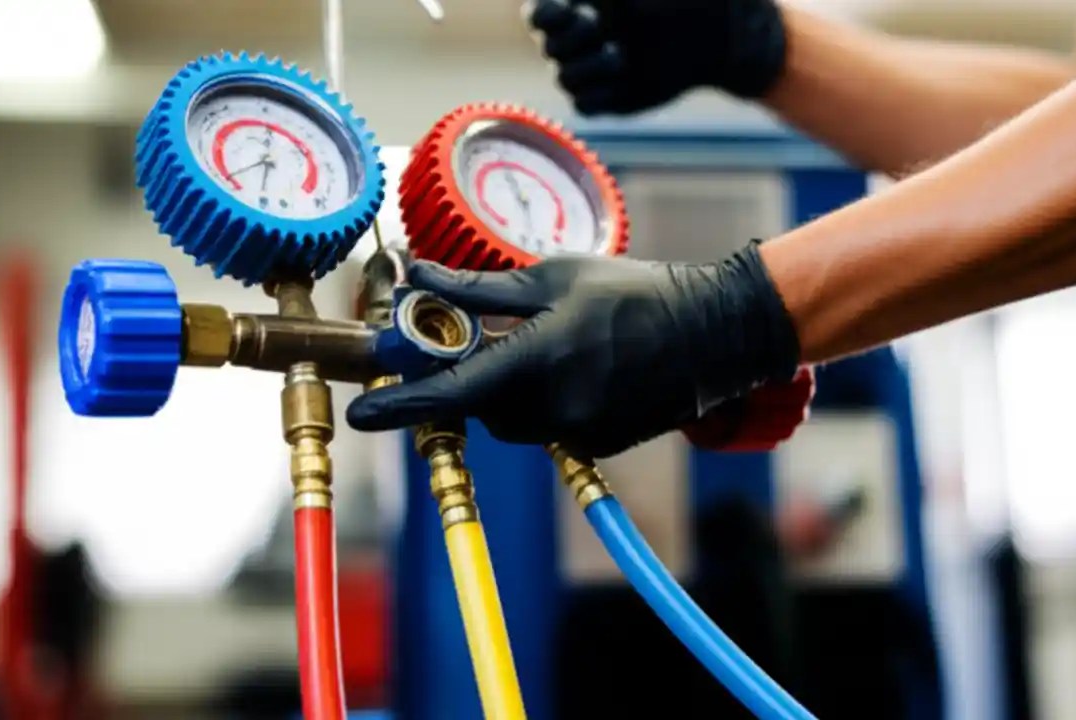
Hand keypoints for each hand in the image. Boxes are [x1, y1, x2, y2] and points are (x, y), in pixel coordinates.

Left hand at [346, 242, 800, 457]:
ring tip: (541, 344)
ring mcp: (576, 430)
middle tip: (467, 338)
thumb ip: (480, 288)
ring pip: (510, 418)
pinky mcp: (595, 442)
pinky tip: (576, 365)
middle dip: (467, 377)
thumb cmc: (635, 294)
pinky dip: (542, 400)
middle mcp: (552, 407)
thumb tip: (421, 277)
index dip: (400, 404)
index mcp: (536, 362)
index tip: (363, 411)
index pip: (450, 392)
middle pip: (477, 405)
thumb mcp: (552, 277)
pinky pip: (546, 426)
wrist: (711, 333)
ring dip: (504, 388)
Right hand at [527, 0, 787, 115]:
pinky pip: (584, 106)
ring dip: (588, 68)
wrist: (717, 35)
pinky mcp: (610, 101)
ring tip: (620, 57)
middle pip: (549, 47)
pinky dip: (597, 96)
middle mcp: (583, 43)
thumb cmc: (676, 1)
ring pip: (564, 78)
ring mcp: (595, 73)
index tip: (568, 10)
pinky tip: (622, 82)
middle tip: (601, 28)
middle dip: (573, 39)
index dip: (545, 16)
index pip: (540, 16)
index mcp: (583, 9)